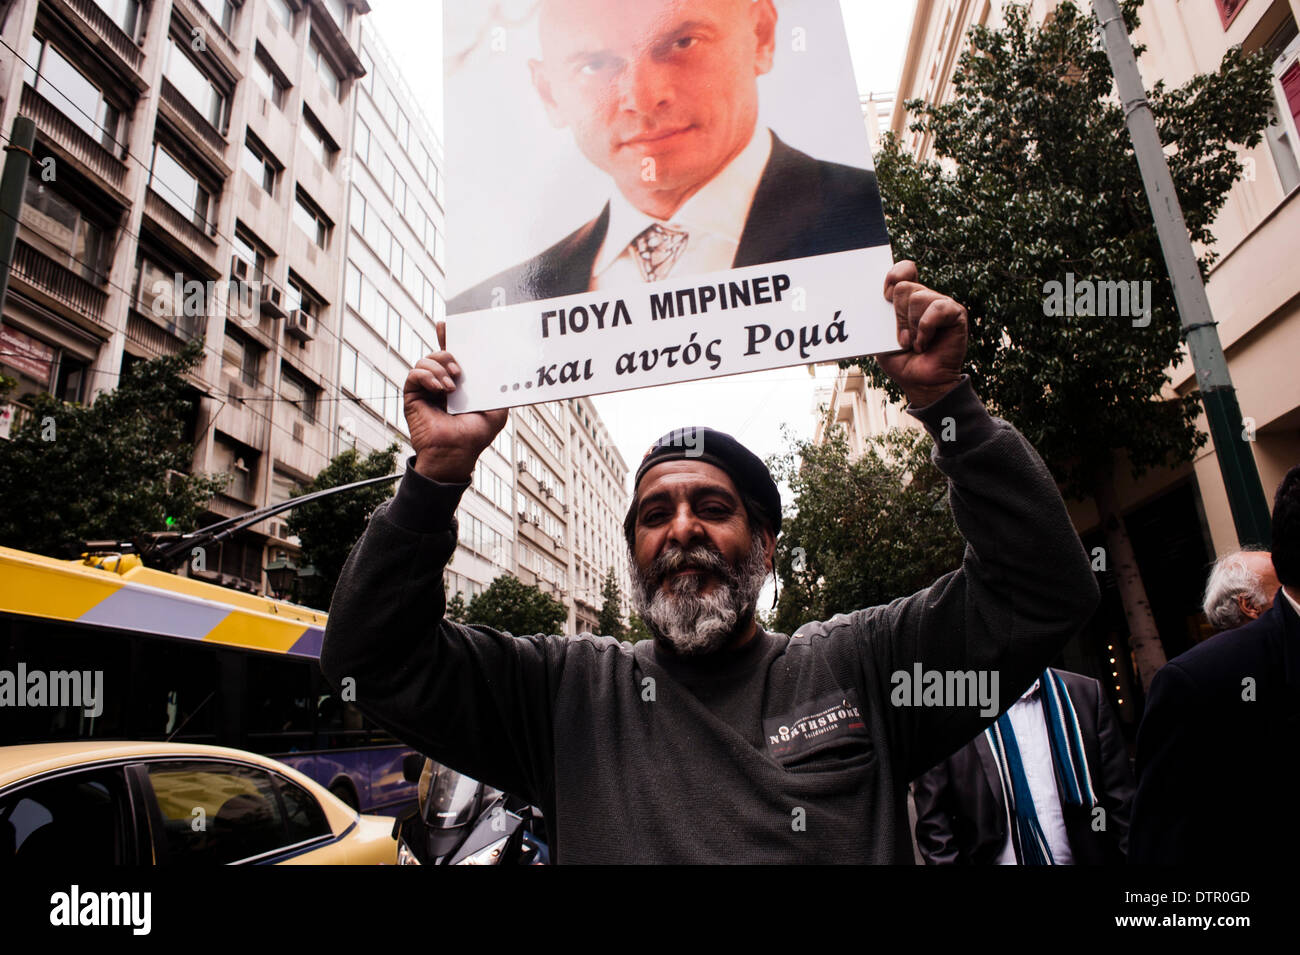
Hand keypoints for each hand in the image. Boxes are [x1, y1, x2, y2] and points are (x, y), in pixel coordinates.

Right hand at [404, 323, 507, 481]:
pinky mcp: (413, 395)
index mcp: (459, 382)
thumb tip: (508, 370)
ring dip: (440, 368)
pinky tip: (440, 389)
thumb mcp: (496, 410)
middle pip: (438, 351)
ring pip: (426, 360)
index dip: (449, 337)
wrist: (455, 454)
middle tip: (459, 366)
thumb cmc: (475, 435)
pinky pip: (414, 374)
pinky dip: (427, 376)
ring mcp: (426, 388)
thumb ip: (499, 390)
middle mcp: (441, 382)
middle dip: (445, 346)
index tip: (449, 324)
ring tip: (453, 386)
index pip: (453, 354)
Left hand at [877, 261, 967, 407]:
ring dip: (910, 327)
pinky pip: (936, 310)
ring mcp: (941, 304)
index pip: (904, 270)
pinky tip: (924, 344)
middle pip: (904, 287)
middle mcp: (925, 297)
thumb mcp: (880, 336)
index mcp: (907, 299)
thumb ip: (878, 315)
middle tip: (901, 338)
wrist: (920, 382)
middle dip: (897, 315)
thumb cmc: (900, 360)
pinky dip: (925, 330)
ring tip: (914, 344)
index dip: (893, 277)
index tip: (883, 297)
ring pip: (917, 298)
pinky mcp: (956, 313)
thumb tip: (869, 297)